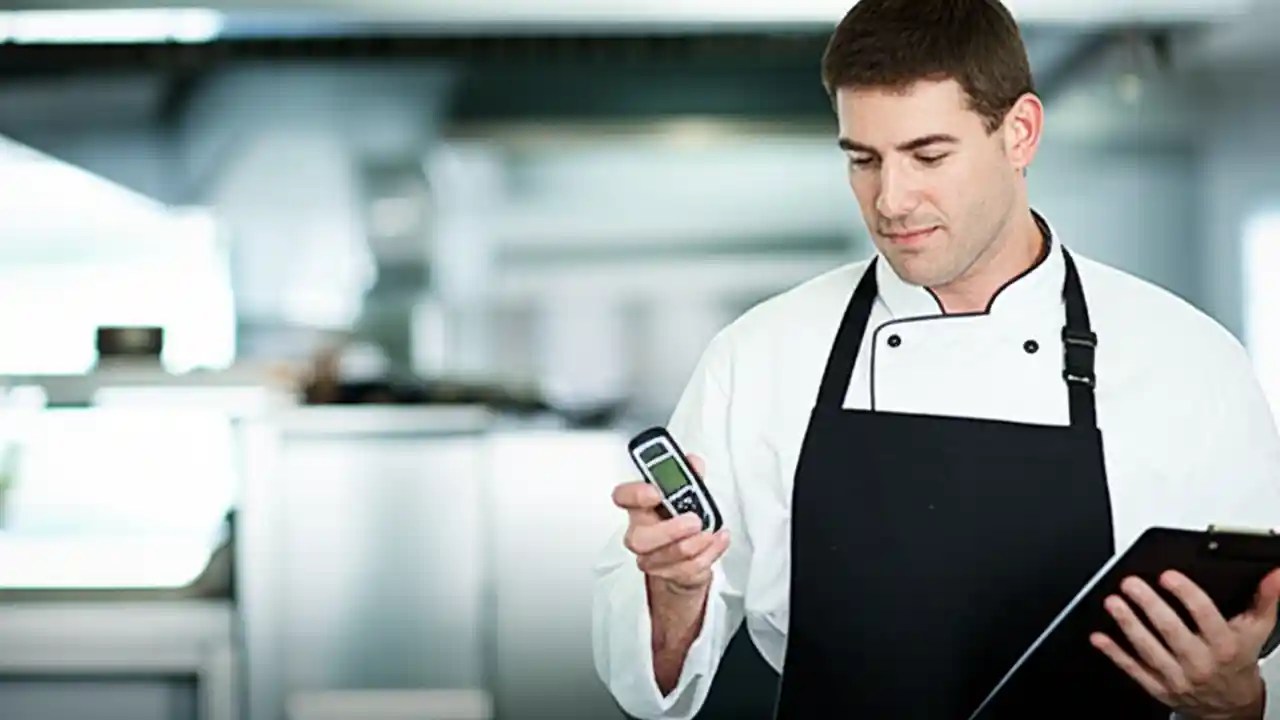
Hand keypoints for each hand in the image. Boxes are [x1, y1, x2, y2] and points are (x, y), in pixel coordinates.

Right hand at [611, 454, 729, 594]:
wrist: (686, 555)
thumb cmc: (680, 520)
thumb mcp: (688, 494)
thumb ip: (690, 477)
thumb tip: (694, 463)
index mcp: (641, 507)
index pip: (623, 497)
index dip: (635, 495)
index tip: (655, 492)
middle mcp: (640, 533)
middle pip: (640, 538)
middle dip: (669, 531)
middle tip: (693, 521)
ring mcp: (652, 557)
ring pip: (666, 556)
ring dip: (694, 544)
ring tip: (709, 532)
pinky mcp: (668, 574)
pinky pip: (686, 569)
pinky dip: (708, 554)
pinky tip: (716, 540)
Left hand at [1090, 568, 1279, 718]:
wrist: (1230, 705)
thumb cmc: (1237, 661)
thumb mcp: (1256, 630)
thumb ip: (1265, 599)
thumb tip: (1274, 573)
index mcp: (1224, 645)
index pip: (1205, 617)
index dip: (1186, 595)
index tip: (1168, 576)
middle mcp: (1200, 662)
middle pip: (1172, 631)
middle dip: (1150, 606)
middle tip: (1130, 584)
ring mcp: (1177, 677)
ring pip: (1149, 650)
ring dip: (1129, 625)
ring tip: (1113, 602)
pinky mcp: (1158, 687)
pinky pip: (1134, 670)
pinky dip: (1115, 654)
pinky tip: (1099, 637)